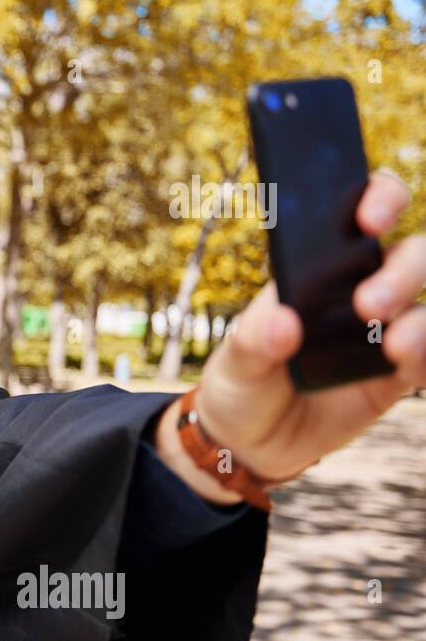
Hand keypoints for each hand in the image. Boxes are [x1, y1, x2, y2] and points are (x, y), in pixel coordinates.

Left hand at [187, 171, 423, 486]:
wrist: (250, 441)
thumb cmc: (240, 382)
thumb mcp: (234, 361)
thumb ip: (254, 341)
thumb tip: (285, 321)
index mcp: (321, 266)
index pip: (365, 212)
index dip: (380, 199)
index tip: (368, 218)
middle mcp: (364, 287)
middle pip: (415, 255)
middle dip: (404, 270)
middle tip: (367, 305)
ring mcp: (388, 328)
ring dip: (423, 318)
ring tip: (392, 346)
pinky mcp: (401, 373)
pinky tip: (406, 365)